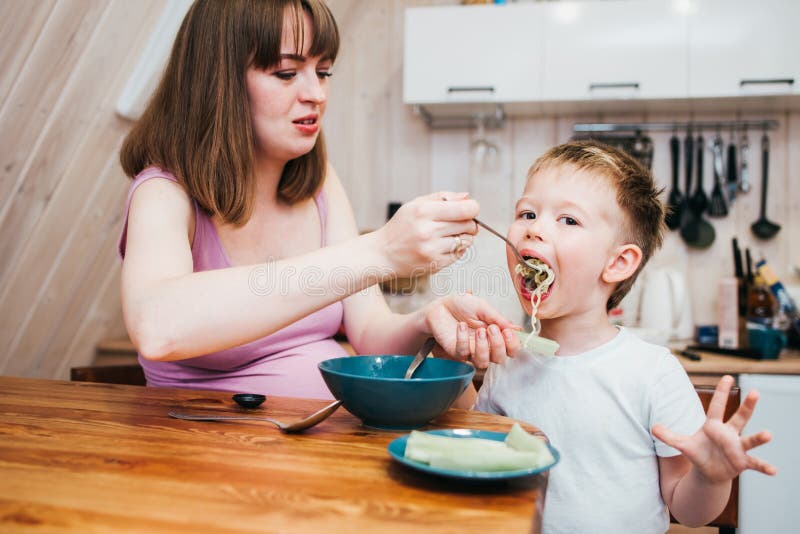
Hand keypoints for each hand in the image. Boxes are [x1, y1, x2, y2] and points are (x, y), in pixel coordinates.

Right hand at [374, 192, 478, 277]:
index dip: (473, 208)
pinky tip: (444, 245)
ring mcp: (431, 249)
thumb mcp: (415, 205)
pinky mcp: (434, 264)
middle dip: (469, 223)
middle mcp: (428, 231)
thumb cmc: (401, 227)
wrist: (383, 253)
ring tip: (450, 235)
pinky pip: (459, 254)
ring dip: (464, 237)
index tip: (471, 210)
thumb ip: (442, 198)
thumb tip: (468, 197)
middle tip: (459, 223)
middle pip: (468, 225)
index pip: (465, 209)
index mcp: (424, 211)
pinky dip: (457, 249)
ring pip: (466, 241)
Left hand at [424, 293, 521, 368]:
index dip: (513, 345)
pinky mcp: (455, 352)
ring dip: (483, 347)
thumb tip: (517, 329)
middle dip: (499, 345)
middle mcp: (485, 347)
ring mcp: (470, 351)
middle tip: (492, 328)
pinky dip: (463, 339)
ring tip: (479, 330)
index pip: (511, 350)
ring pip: (482, 362)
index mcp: (495, 336)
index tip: (508, 332)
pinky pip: (463, 353)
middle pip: (499, 359)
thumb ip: (498, 319)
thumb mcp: (483, 307)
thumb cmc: (462, 306)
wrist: (440, 305)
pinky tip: (461, 326)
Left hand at [652, 375, 776, 482]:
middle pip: (739, 417)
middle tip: (756, 392)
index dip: (721, 392)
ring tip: (768, 435)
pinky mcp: (742, 462)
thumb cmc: (698, 453)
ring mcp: (737, 447)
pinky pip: (755, 463)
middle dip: (747, 406)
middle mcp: (728, 434)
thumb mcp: (682, 444)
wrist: (709, 472)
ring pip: (750, 439)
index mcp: (713, 426)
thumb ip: (668, 435)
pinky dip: (764, 466)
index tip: (727, 377)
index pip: (717, 405)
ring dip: (759, 438)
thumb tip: (652, 427)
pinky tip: (773, 470)